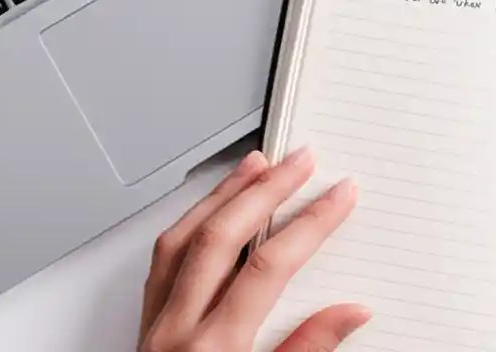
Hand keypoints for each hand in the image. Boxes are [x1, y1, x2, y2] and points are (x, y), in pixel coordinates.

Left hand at [138, 148, 368, 351]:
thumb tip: (351, 312)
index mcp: (215, 351)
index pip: (269, 267)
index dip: (310, 224)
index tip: (340, 195)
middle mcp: (178, 332)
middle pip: (221, 238)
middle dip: (267, 191)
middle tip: (302, 161)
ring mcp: (155, 327)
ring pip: (182, 239)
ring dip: (224, 196)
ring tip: (257, 166)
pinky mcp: (144, 328)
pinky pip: (163, 259)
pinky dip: (191, 223)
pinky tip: (211, 210)